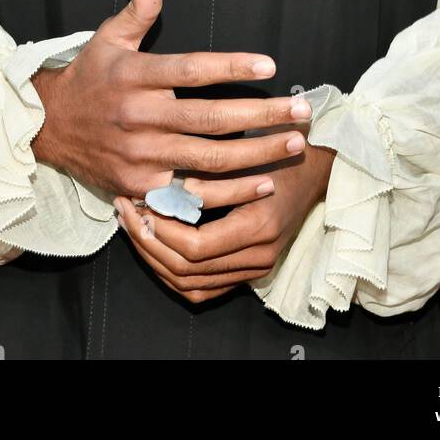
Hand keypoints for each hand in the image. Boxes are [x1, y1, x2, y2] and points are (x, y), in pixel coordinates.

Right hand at [29, 0, 311, 197]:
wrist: (48, 129)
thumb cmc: (89, 77)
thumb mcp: (108, 38)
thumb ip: (137, 9)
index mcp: (135, 77)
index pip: (191, 69)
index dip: (232, 67)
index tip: (270, 65)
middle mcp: (139, 118)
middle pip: (211, 119)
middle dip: (262, 115)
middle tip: (301, 110)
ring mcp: (141, 157)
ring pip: (210, 159)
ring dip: (258, 154)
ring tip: (294, 143)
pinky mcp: (141, 188)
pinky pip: (193, 194)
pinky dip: (231, 192)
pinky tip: (263, 181)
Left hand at [113, 127, 335, 302]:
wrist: (315, 168)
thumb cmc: (279, 152)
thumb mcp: (246, 156)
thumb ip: (207, 177)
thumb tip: (158, 186)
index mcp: (258, 228)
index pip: (195, 247)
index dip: (160, 230)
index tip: (137, 204)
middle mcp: (258, 255)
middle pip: (187, 271)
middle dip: (148, 244)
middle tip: (124, 213)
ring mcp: (255, 267)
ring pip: (190, 284)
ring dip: (155, 258)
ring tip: (131, 227)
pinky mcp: (249, 269)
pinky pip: (202, 287)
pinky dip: (173, 271)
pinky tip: (153, 246)